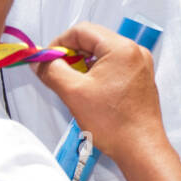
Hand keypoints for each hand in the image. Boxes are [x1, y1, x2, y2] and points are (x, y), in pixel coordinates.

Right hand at [34, 23, 167, 163]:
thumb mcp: (73, 93)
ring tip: (72, 84)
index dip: (60, 43)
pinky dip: (97, 73)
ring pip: (103, 53)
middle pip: (94, 40)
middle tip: (57, 72)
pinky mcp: (140, 79)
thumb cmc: (114, 123)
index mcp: (121, 48)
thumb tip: (39, 61)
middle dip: (72, 54)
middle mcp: (134, 52)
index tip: (48, 59)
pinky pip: (114, 66)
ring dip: (83, 64)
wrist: (140, 149)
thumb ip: (52, 71)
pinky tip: (88, 90)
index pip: (82, 31)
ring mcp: (140, 65)